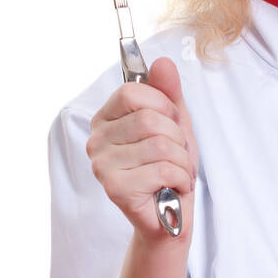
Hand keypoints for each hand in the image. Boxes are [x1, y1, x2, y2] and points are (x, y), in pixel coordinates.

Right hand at [86, 57, 198, 243]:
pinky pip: (162, 169)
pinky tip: (172, 188)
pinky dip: (179, 179)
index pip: (132, 91)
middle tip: (176, 156)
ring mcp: (102, 166)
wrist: (172, 215)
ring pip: (159, 145)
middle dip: (177, 139)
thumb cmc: (169, 168)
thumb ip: (168, 93)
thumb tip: (162, 62)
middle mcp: (96, 141)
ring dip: (181, 162)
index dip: (164, 106)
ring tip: (176, 174)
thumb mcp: (175, 123)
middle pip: (149, 119)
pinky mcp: (115, 189)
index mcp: (106, 120)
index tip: (172, 123)